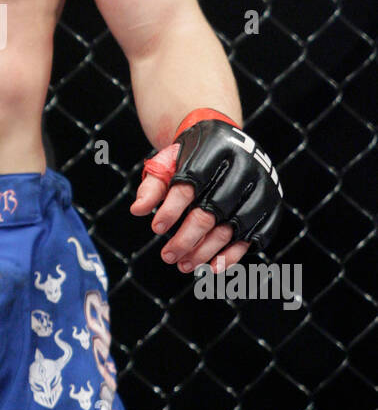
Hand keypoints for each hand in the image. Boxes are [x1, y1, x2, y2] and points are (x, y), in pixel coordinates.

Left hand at [131, 142, 250, 273]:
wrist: (228, 142)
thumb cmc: (194, 155)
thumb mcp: (170, 161)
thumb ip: (153, 185)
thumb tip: (138, 209)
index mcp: (213, 149)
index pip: (189, 185)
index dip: (171, 210)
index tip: (155, 228)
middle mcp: (242, 167)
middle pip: (211, 212)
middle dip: (186, 239)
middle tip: (168, 255)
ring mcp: (260, 187)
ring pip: (231, 228)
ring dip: (205, 252)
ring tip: (184, 264)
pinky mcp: (270, 205)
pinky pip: (254, 237)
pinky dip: (232, 256)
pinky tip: (212, 267)